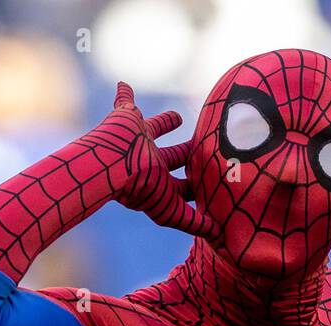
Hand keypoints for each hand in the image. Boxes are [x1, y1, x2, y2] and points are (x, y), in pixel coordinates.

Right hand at [88, 82, 217, 240]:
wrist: (109, 165)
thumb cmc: (141, 189)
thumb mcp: (172, 211)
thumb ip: (194, 222)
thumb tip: (220, 237)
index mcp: (159, 180)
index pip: (183, 183)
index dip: (197, 184)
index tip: (215, 180)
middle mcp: (149, 159)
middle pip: (174, 155)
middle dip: (186, 152)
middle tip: (203, 144)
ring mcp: (137, 139)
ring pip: (155, 128)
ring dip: (165, 121)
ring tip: (177, 116)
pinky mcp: (124, 118)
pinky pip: (123, 102)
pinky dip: (122, 93)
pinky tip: (123, 84)